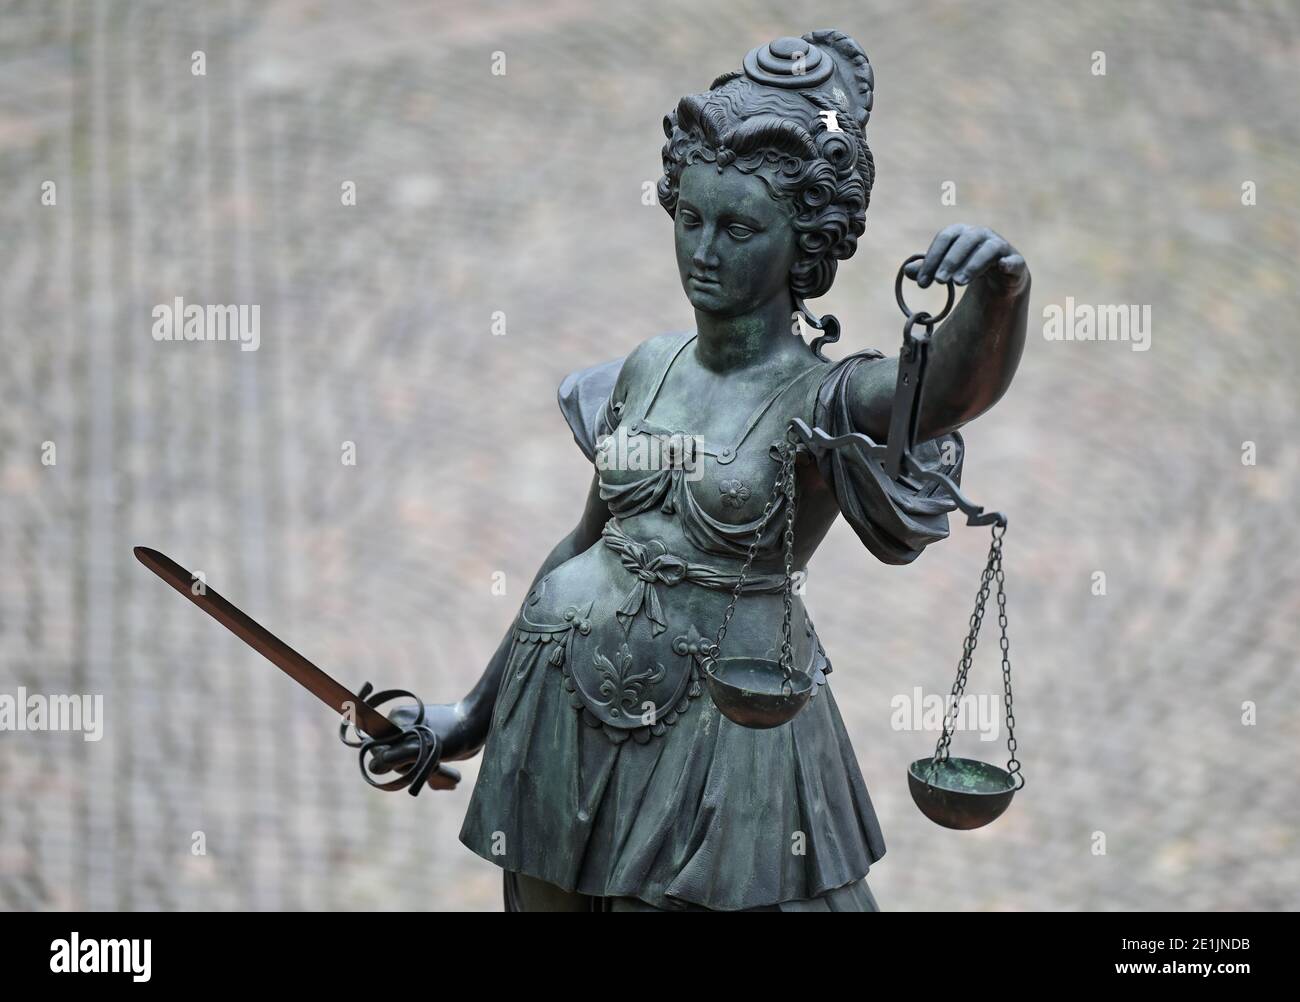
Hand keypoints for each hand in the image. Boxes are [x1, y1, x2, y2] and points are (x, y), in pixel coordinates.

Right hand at [364, 700, 484, 791]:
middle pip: (393, 761)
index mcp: (396, 720)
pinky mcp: (428, 747)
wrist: (481, 724)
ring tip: (446, 769)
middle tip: (435, 764)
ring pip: (409, 767)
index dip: (393, 762)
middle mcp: (403, 728)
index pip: (378, 750)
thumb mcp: (422, 746)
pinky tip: (450, 779)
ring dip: (427, 773)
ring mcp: (415, 737)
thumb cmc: (454, 732)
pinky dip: (433, 774)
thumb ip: (396, 756)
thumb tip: (374, 766)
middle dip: (413, 769)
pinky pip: (422, 767)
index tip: (412, 762)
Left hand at [905, 224, 1026, 293]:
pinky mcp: (1015, 262)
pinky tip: (1002, 267)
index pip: (945, 239)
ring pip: (987, 251)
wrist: (999, 276)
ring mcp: (1000, 247)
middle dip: (950, 261)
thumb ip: (927, 268)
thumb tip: (907, 271)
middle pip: (965, 242)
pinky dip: (1009, 262)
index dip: (932, 259)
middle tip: (939, 281)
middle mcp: (981, 235)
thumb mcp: (945, 268)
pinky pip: (1013, 260)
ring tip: (958, 282)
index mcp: (962, 233)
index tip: (922, 283)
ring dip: (972, 265)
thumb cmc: (966, 267)